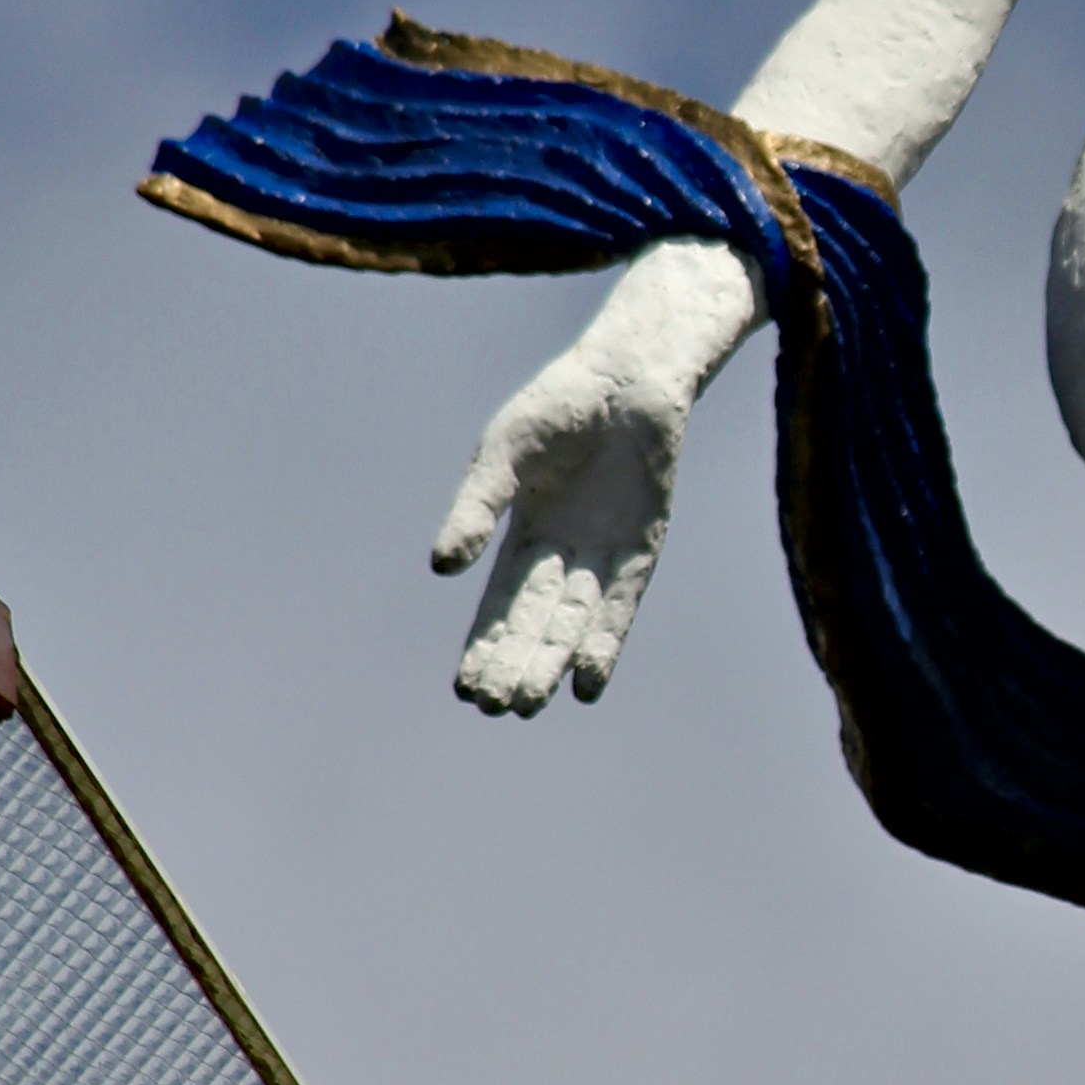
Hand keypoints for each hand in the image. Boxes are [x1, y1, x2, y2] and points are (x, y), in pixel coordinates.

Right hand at [430, 239, 760, 714]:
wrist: (628, 379)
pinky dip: (604, 643)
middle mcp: (562, 556)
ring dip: (552, 663)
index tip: (465, 689)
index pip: (498, 605)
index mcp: (521, 536)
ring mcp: (603, 556)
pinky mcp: (642, 551)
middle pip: (533, 623)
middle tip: (495, 705)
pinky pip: (619, 606)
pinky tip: (587, 682)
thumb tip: (441, 567)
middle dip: (514, 664)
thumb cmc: (559, 407)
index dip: (482, 646)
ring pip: (572, 623)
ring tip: (528, 703)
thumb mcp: (504, 455)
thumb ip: (476, 509)